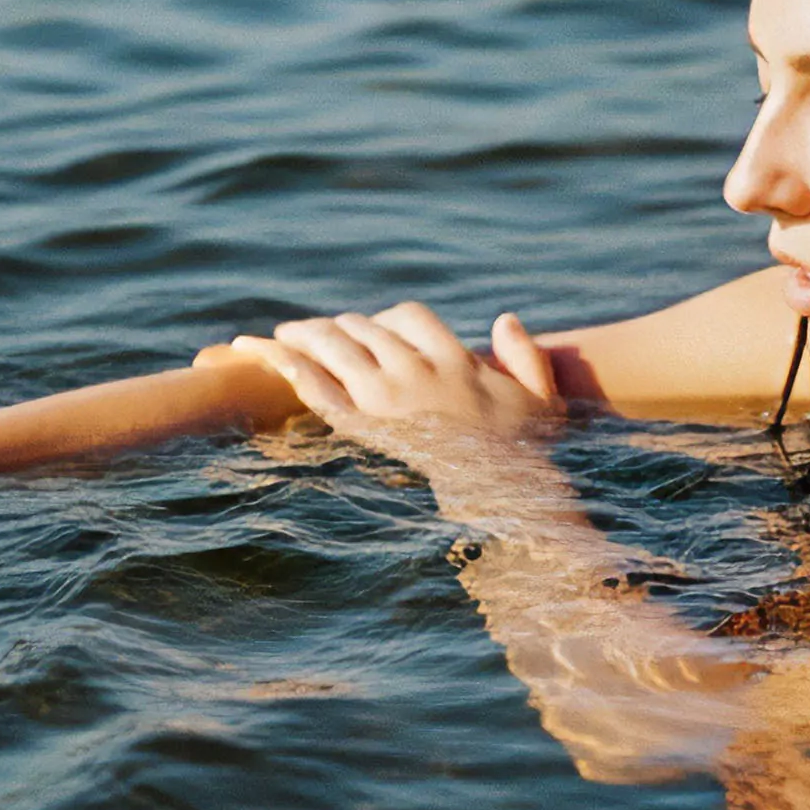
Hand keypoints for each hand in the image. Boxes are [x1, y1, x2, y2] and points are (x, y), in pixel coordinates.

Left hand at [219, 302, 561, 466]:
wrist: (502, 492)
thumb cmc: (527, 452)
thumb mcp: (541, 399)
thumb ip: (525, 356)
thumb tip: (504, 319)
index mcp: (454, 358)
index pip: (410, 317)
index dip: (388, 320)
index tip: (374, 329)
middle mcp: (416, 368)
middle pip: (364, 327)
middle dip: (338, 326)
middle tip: (313, 332)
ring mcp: (387, 395)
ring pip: (335, 345)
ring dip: (304, 334)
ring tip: (281, 335)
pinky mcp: (364, 425)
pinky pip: (318, 388)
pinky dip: (291, 368)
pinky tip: (268, 355)